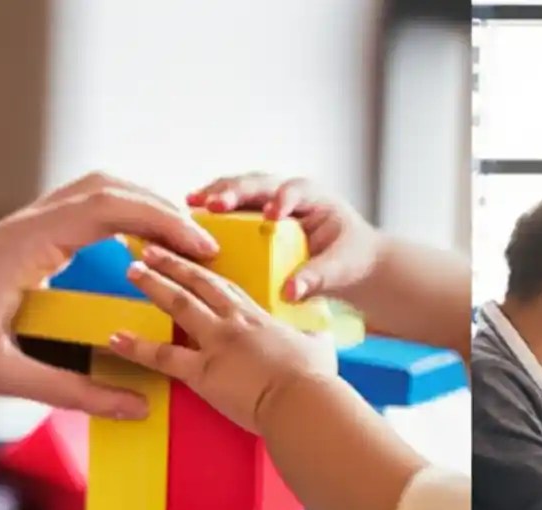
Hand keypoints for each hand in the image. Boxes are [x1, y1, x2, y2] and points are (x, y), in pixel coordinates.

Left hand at [0, 172, 217, 418]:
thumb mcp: (3, 374)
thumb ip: (73, 392)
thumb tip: (136, 408)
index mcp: (30, 242)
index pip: (110, 208)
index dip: (164, 222)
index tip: (202, 248)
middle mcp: (32, 222)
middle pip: (112, 187)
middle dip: (165, 209)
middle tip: (204, 245)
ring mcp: (30, 223)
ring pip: (99, 191)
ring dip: (144, 207)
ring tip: (181, 242)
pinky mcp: (28, 235)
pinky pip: (86, 209)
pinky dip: (123, 217)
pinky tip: (139, 250)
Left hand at [108, 244, 335, 433]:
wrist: (303, 402)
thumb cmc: (314, 380)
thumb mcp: (319, 348)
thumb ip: (314, 336)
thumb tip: (320, 333)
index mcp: (257, 317)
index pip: (223, 285)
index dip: (202, 267)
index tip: (186, 253)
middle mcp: (233, 323)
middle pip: (197, 284)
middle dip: (171, 263)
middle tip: (147, 249)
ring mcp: (217, 344)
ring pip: (179, 305)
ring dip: (153, 285)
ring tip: (131, 271)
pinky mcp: (204, 372)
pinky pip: (163, 357)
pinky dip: (136, 348)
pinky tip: (115, 338)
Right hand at [186, 173, 381, 302]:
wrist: (351, 261)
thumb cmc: (351, 259)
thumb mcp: (340, 268)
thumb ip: (317, 278)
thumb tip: (290, 293)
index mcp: (314, 197)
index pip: (295, 192)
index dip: (281, 200)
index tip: (270, 215)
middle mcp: (288, 192)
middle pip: (258, 184)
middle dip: (235, 191)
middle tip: (212, 204)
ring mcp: (269, 200)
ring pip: (240, 191)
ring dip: (216, 196)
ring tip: (192, 204)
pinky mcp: (255, 217)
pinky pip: (233, 210)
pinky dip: (213, 212)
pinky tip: (190, 219)